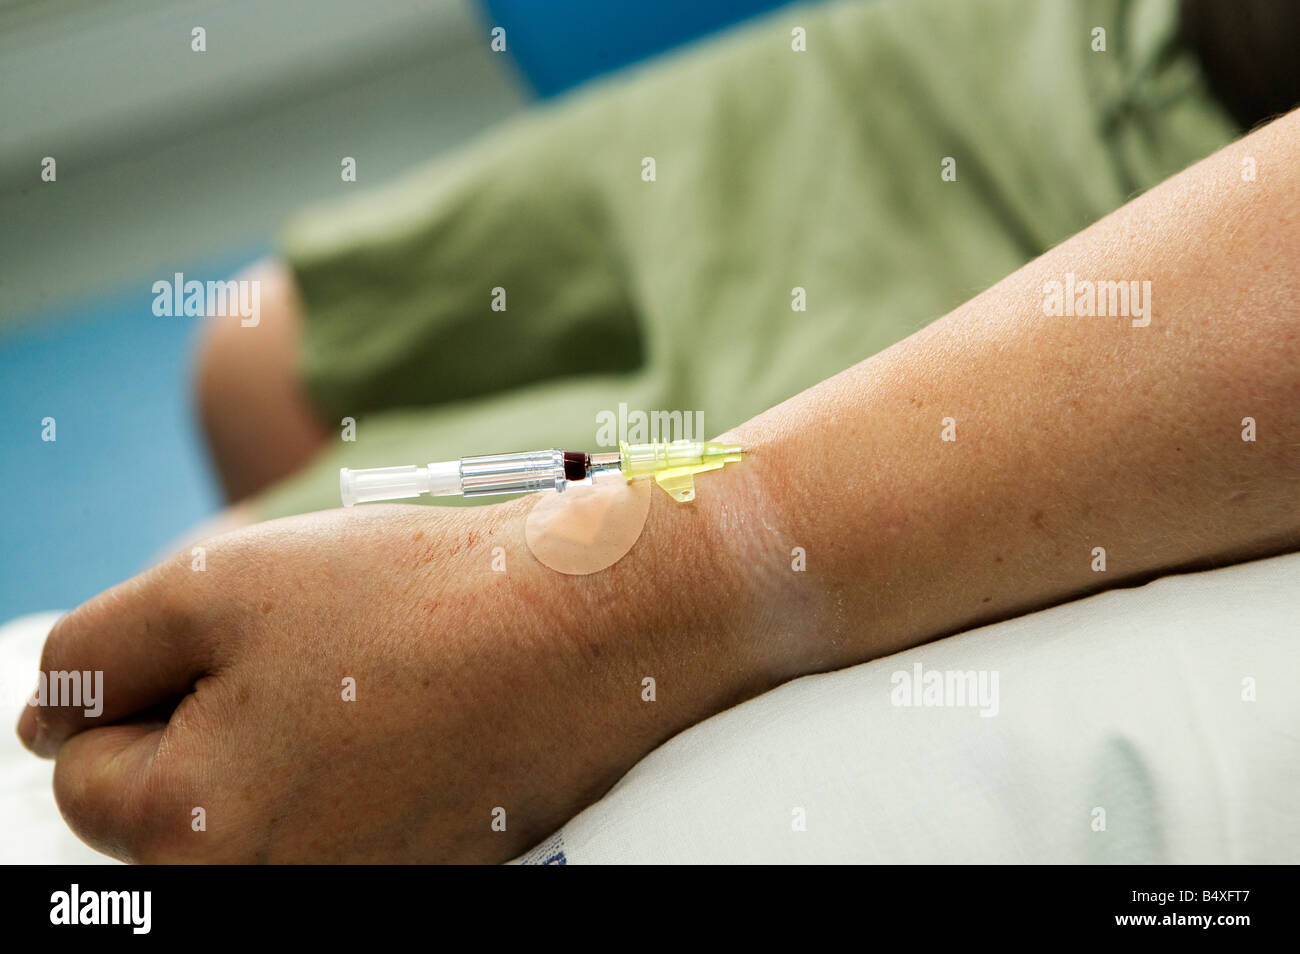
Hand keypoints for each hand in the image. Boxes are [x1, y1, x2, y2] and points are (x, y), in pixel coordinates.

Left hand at [16, 491, 771, 862]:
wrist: (589, 629)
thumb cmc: (411, 598)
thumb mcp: (216, 585)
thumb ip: (97, 651)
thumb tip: (48, 710)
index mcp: (190, 835)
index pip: (86, 765)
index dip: (153, 676)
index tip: (251, 635)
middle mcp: (267, 891)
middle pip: (175, 799)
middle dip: (215, 714)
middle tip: (314, 651)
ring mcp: (353, 887)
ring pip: (261, 806)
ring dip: (290, 736)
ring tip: (373, 674)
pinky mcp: (419, 871)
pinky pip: (341, 816)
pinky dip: (357, 761)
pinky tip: (414, 705)